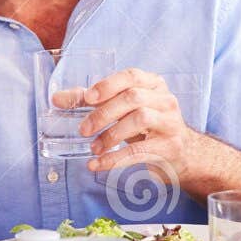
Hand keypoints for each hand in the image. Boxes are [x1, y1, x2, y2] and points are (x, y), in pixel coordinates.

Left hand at [81, 69, 195, 176]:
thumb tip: (57, 98)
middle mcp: (165, 100)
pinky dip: (116, 158)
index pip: (131, 76)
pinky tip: (98, 164)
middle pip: (133, 98)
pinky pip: (141, 150)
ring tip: (94, 148)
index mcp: (153, 84)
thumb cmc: (148, 126)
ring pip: (140, 119)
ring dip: (111, 135)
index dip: (108, 85)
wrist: (182, 153)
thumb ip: (92, 102)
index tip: (87, 98)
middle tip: (83, 130)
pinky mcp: (170, 146)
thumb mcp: (123, 110)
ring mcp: (170, 122)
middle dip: (104, 114)